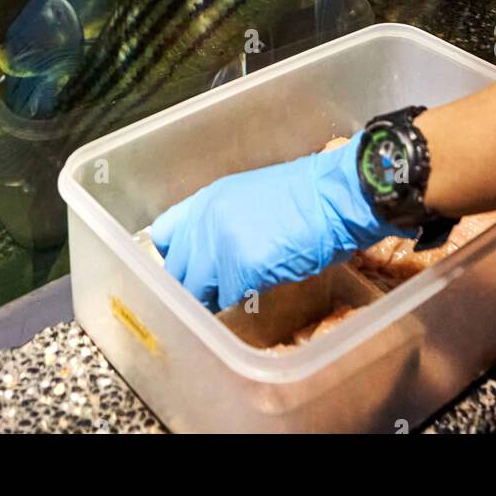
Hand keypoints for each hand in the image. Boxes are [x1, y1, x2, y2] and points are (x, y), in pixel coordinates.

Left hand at [151, 132, 398, 310]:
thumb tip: (211, 252)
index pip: (163, 235)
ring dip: (216, 297)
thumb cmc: (303, 197)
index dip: (175, 256)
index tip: (187, 269)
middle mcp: (204, 220)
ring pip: (197, 291)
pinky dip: (243, 299)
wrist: (332, 196)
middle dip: (193, 285)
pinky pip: (228, 299)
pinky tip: (260, 288)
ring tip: (239, 290)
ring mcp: (219, 244)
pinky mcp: (239, 268)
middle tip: (215, 292)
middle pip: (177, 270)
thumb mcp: (249, 197)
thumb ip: (221, 220)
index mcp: (206, 199)